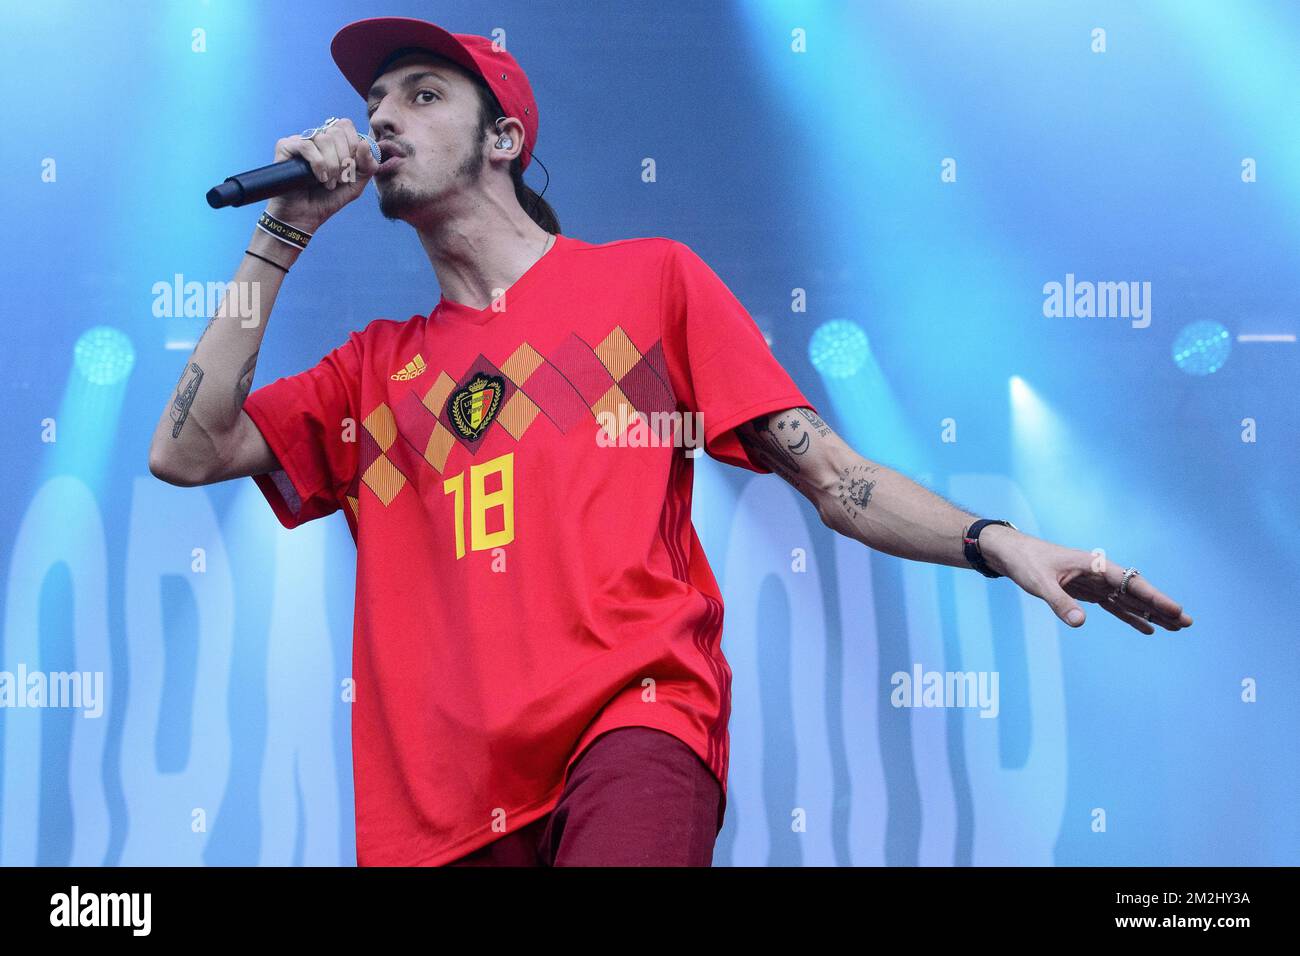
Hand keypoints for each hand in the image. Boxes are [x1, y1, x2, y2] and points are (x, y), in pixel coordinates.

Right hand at [264, 117, 378, 233]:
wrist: (305, 217)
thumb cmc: (328, 199)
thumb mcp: (356, 184)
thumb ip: (367, 165)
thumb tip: (364, 143)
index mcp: (332, 141)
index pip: (345, 125)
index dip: (353, 146)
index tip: (351, 168)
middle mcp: (315, 137)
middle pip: (336, 131)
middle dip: (344, 159)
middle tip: (339, 179)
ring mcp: (300, 141)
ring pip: (323, 139)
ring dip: (331, 165)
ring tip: (328, 183)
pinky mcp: (285, 147)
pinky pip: (307, 146)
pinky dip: (318, 164)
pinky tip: (318, 178)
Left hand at [977, 525, 1192, 633]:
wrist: (1009, 553)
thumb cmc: (1025, 562)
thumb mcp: (1039, 583)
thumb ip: (1060, 602)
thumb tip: (1079, 623)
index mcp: (1095, 565)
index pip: (1131, 582)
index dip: (1154, 598)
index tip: (1175, 610)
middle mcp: (1099, 573)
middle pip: (1136, 591)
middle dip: (1162, 607)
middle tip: (1187, 623)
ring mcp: (1094, 582)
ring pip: (1129, 600)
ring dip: (1151, 613)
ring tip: (1176, 627)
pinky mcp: (1085, 591)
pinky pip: (1114, 606)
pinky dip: (1131, 617)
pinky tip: (1147, 628)